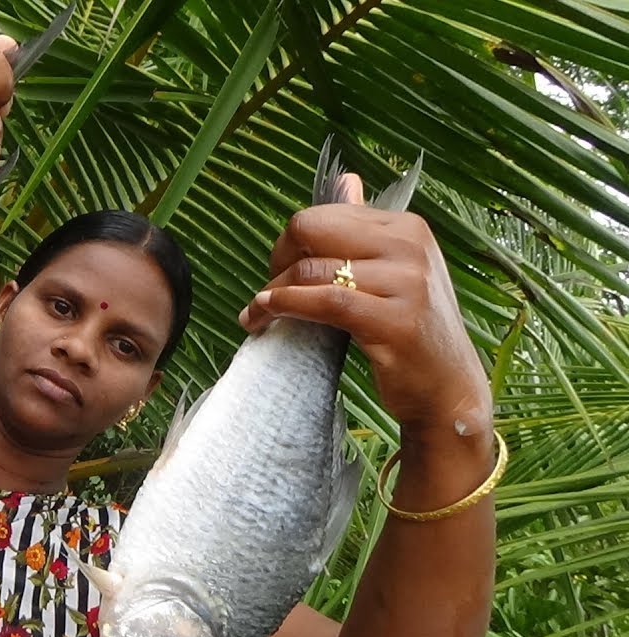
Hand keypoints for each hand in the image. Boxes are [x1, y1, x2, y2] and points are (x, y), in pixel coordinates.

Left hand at [237, 174, 492, 437]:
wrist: (448, 389)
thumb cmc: (410, 332)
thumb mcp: (395, 271)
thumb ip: (363, 231)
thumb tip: (346, 180)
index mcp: (406, 227)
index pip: (323, 215)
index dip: (290, 244)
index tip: (278, 273)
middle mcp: (409, 246)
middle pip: (311, 230)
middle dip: (278, 260)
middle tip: (266, 291)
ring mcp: (407, 282)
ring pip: (312, 270)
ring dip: (272, 293)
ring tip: (256, 314)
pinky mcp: (396, 321)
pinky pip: (326, 302)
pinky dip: (287, 306)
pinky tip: (269, 316)